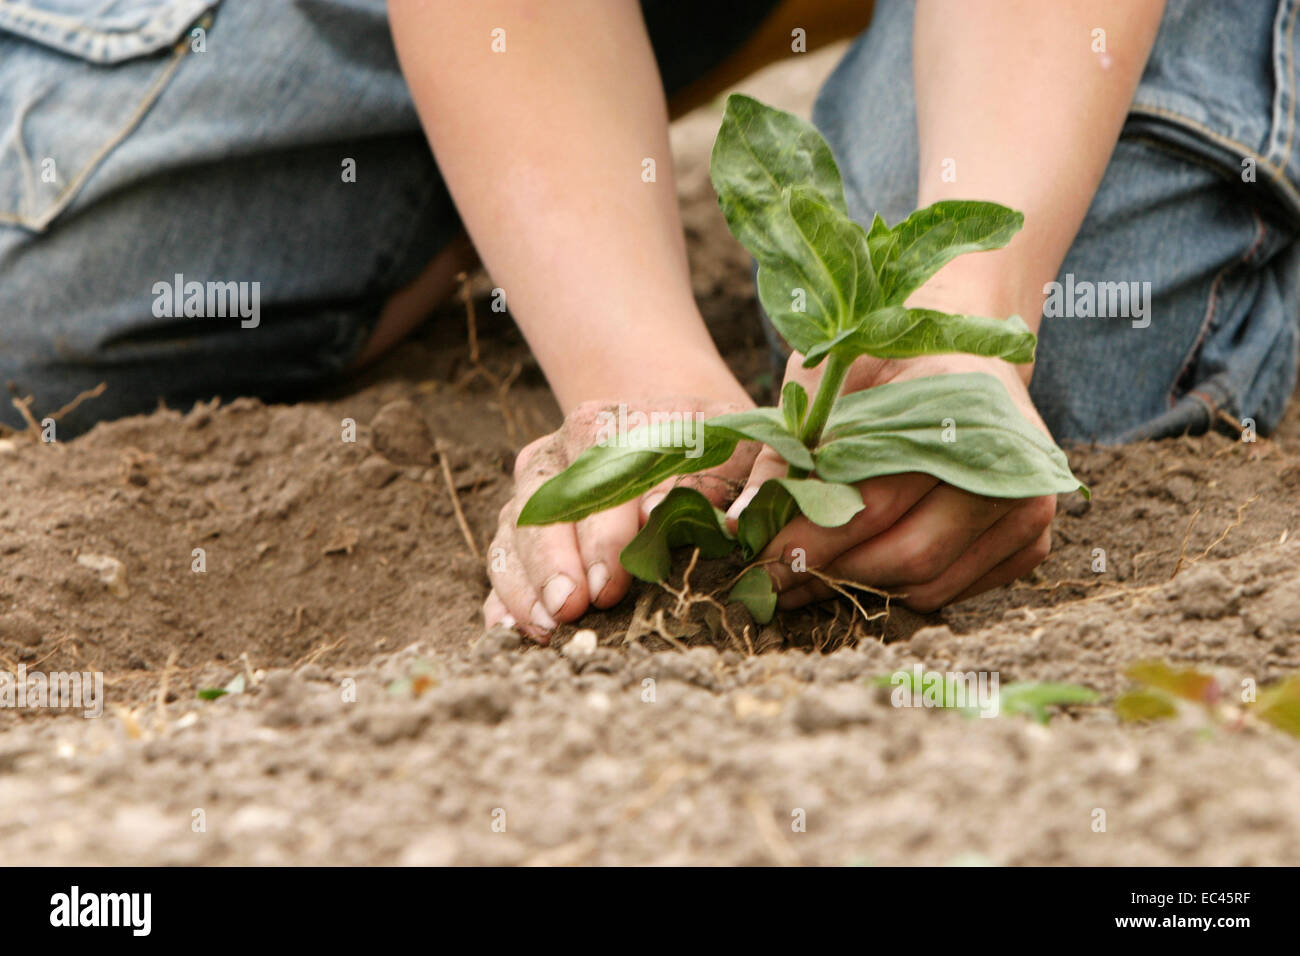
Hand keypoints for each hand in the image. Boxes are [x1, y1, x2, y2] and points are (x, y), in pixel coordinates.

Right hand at [484, 396, 757, 640]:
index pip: (595, 472)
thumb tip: (700, 518)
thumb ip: (729, 478)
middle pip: (541, 505)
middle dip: (554, 561)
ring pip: (512, 534)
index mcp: (605, 425)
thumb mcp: (734, 451)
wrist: (673, 439)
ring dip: (526, 585)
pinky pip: (501, 562)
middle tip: (570, 609)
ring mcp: (531, 492)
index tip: (610, 581)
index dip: (602, 530)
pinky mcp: (518, 527)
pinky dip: (504, 598)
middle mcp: (558, 455)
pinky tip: (511, 633)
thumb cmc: (711, 452)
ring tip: (547, 628)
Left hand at [731, 351, 1056, 612]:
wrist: (961, 347)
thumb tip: (738, 525)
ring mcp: (1030, 503)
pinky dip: (901, 588)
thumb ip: (786, 453)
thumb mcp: (827, 385)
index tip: (757, 561)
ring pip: (931, 583)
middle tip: (774, 581)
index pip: (876, 499)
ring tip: (808, 577)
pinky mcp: (1032, 538)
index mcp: (961, 409)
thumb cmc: (883, 363)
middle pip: (908, 554)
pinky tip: (860, 566)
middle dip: (831, 575)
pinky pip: (955, 589)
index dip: (810, 539)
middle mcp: (1010, 462)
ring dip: (861, 588)